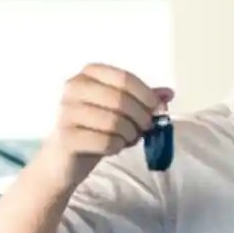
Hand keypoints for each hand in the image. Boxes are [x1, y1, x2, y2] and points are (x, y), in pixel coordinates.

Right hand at [37, 63, 173, 186]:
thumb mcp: (122, 111)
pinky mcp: (66, 136)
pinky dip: (116, 147)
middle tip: (144, 129)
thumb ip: (143, 100)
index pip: (124, 78)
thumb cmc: (95, 129)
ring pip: (114, 122)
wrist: (64, 158)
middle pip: (121, 100)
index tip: (158, 109)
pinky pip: (105, 141)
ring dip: (129, 134)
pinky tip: (113, 147)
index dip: (146, 95)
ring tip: (127, 138)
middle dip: (141, 118)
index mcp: (89, 74)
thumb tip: (169, 94)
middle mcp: (74, 87)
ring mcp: (66, 111)